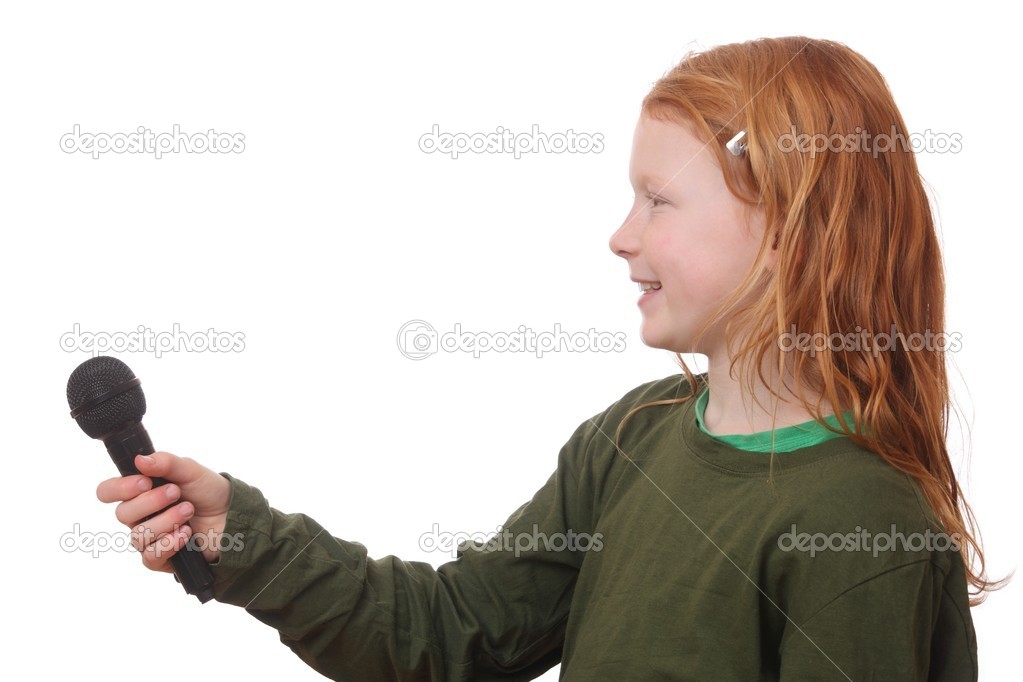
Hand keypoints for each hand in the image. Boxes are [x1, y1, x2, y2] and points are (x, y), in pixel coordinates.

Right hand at [96, 451, 230, 571]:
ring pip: (138, 535)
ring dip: (166, 520)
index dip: (119, 488)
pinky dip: (169, 543)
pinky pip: (150, 556)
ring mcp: (149, 538)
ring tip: (189, 511)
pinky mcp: (161, 558)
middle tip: (176, 493)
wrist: (233, 517)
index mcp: (140, 492)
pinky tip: (186, 533)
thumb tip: (140, 459)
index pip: (107, 492)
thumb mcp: (191, 471)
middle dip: (151, 501)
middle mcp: (140, 515)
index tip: (144, 481)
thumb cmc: (209, 492)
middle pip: (122, 514)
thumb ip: (166, 463)